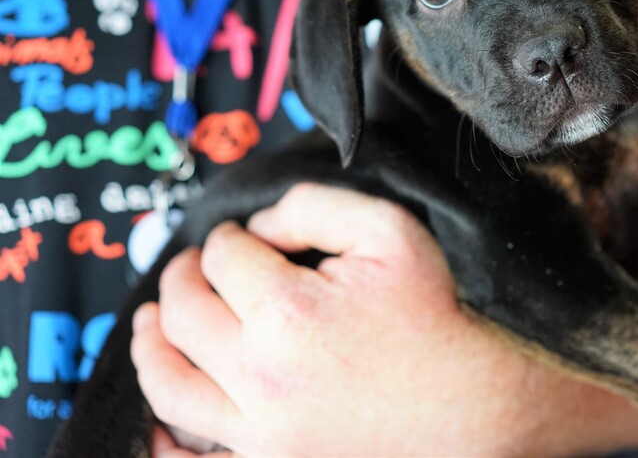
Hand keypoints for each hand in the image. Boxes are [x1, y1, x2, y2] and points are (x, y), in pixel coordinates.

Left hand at [134, 184, 637, 457]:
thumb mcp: (392, 232)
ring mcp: (261, 432)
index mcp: (289, 312)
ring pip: (168, 382)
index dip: (229, 237)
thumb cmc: (442, 316)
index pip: (224, 257)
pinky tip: (157, 418)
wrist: (482, 404)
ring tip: (151, 319)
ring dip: (151, 341)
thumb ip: (315, 206)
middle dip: (182, 276)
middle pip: (184, 311)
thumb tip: (260, 227)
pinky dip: (162, 439)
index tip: (243, 239)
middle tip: (192, 265)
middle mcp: (261, 377)